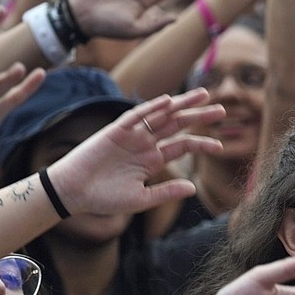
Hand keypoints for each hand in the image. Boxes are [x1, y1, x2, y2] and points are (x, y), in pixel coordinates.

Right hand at [46, 89, 222, 215]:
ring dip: (181, 104)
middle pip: (177, 125)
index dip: (201, 144)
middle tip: (222, 110)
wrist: (73, 194)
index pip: (182, 146)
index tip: (220, 146)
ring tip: (203, 95)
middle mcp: (144, 144)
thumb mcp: (141, 199)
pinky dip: (149, 108)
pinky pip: (134, 116)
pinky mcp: (114, 131)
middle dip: (198, 116)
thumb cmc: (103, 198)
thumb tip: (193, 188)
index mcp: (152, 160)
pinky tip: (167, 101)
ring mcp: (131, 136)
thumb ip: (167, 193)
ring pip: (161, 115)